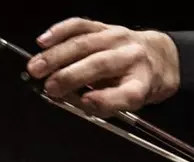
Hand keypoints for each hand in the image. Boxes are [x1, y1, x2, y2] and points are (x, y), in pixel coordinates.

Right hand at [26, 17, 179, 115]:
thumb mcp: (129, 104)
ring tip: (36, 68)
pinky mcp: (106, 27)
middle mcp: (133, 59)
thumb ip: (103, 104)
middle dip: (71, 76)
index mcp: (143, 84)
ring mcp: (119, 39)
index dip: (105, 99)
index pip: (127, 94)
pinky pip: (81, 25)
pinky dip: (60, 32)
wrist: (157, 56)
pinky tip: (44, 42)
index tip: (85, 103)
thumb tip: (72, 99)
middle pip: (100, 65)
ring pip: (85, 44)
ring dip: (56, 56)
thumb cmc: (139, 83)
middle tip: (49, 87)